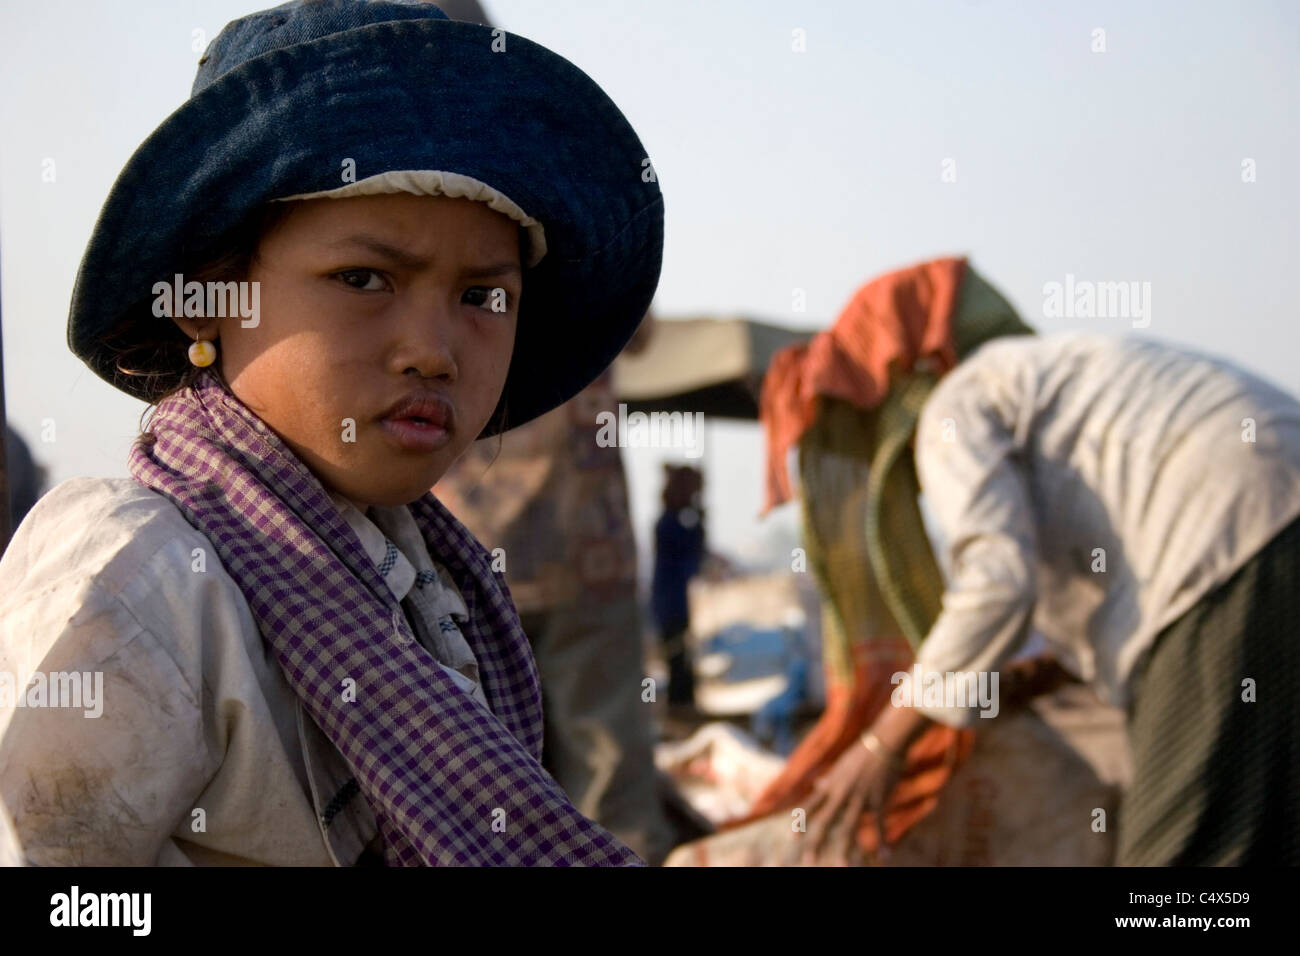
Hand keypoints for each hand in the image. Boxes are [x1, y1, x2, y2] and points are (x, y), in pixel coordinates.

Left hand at [801, 735, 903, 865]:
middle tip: (808, 862)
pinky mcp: (878, 800)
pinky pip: (878, 825)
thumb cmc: (862, 753)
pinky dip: (881, 842)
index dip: (801, 822)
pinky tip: (884, 857)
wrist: (884, 742)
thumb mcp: (841, 766)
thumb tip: (818, 786)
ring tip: (841, 867)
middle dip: (815, 843)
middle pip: (824, 822)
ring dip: (846, 850)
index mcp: (831, 784)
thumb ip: (830, 780)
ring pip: (849, 828)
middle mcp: (841, 793)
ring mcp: (859, 798)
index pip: (810, 806)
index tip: (793, 839)